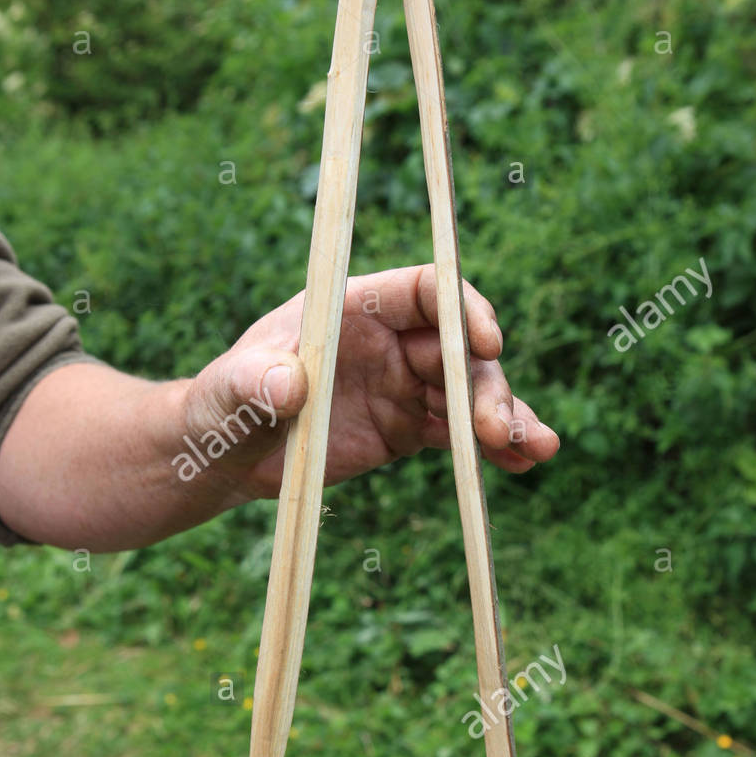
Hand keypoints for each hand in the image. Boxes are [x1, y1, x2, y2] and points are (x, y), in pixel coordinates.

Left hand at [182, 264, 558, 499]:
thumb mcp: (229, 390)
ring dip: (505, 417)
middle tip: (500, 430)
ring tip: (536, 451)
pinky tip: (520, 465)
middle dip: (486, 384)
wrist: (224, 454)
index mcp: (352, 307)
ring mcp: (402, 383)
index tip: (488, 341)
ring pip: (468, 392)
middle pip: (458, 348)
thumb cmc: (220, 403)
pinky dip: (490, 449)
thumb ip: (255, 382)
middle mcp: (388, 339)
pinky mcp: (407, 427)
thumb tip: (285, 384)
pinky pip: (458, 434)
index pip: (423, 290)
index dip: (462, 309)